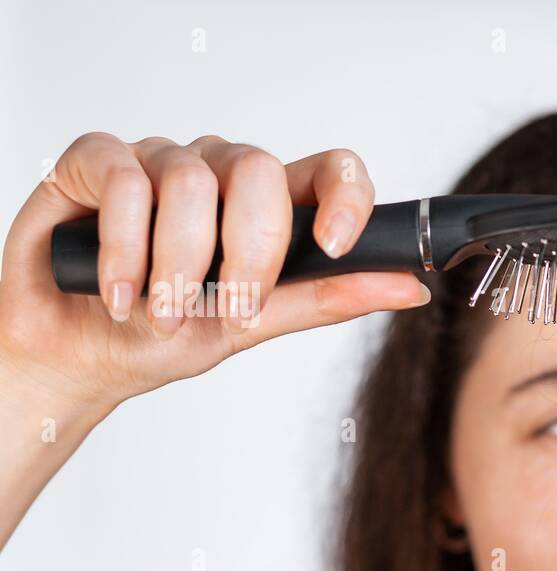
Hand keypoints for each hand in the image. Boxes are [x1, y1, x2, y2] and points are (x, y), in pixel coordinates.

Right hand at [0, 132, 429, 413]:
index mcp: (268, 208)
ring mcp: (159, 162)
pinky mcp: (96, 160)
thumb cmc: (163, 338)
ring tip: (158, 314)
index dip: (344, 194)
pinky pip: (125, 180)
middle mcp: (219, 174)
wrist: (79, 357)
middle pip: (259, 170)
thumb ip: (328, 298)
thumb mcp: (254, 324)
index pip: (329, 170)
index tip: (335, 243)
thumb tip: (410, 288)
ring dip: (177, 264)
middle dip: (248, 251)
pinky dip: (123, 247)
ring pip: (191, 178)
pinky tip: (117, 291)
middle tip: (228, 310)